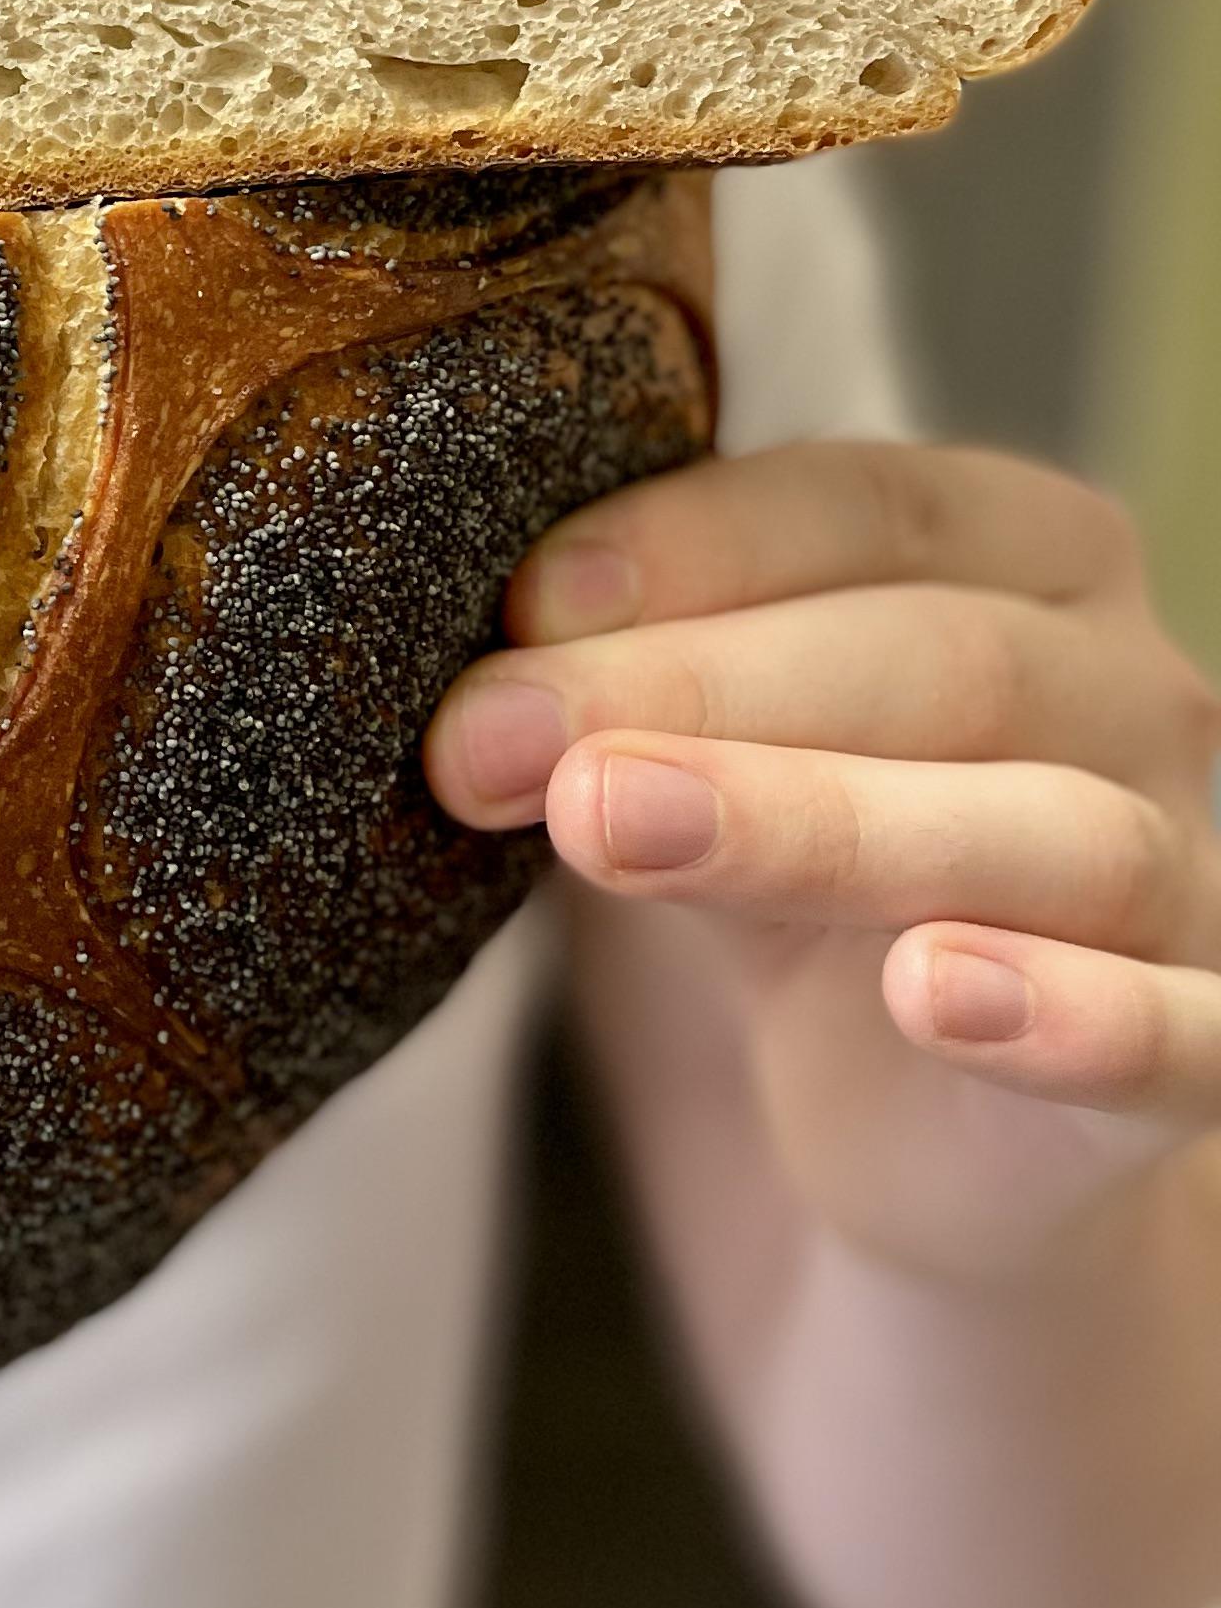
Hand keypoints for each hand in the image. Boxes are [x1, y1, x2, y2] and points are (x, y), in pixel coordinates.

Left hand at [426, 444, 1220, 1285]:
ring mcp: (1183, 866)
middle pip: (934, 659)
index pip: (866, 502)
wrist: (913, 1104)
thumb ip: (618, 691)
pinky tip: (939, 996)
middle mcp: (1128, 687)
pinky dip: (1080, 1016)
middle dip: (689, 690)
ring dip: (817, 823)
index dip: (691, 544)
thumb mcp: (695, 743)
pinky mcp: (1206, 1049)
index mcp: (1017, 552)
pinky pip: (1187, 1034)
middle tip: (484, 737)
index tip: (520, 600)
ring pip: (1041, 830)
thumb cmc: (785, 853)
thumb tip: (461, 694)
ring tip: (617, 825)